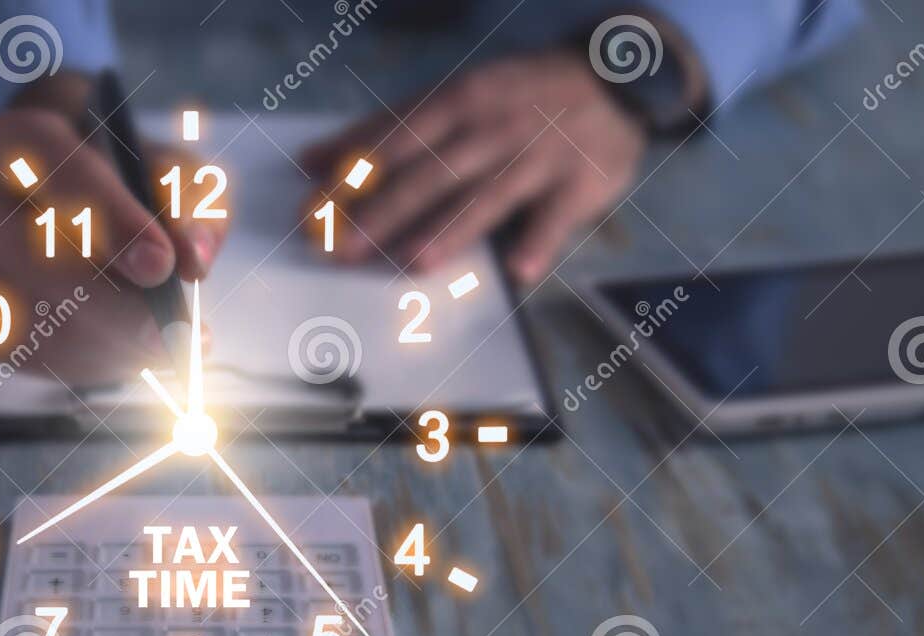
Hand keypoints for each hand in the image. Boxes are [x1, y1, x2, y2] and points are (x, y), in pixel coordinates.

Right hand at [0, 101, 227, 385]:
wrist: (85, 218)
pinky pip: (27, 353)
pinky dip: (89, 362)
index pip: (45, 159)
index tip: (160, 265)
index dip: (104, 215)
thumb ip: (190, 204)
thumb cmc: (133, 184)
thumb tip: (192, 262)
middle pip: (22, 248)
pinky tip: (133, 353)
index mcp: (22, 137)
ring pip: (26, 312)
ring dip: (105, 340)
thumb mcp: (174, 175)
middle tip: (168, 330)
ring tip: (170, 346)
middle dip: (103, 298)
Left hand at [301, 49, 645, 283]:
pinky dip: (539, 242)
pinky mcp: (578, 183)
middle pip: (431, 175)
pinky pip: (556, 217)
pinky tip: (518, 271)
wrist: (611, 76)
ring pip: (488, 196)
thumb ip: (385, 128)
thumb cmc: (513, 96)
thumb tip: (314, 159)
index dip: (352, 176)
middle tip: (343, 250)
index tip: (313, 209)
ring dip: (451, 229)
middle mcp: (492, 129)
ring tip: (413, 261)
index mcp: (456, 103)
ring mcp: (536, 157)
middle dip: (383, 212)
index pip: (394, 142)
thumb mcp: (451, 95)